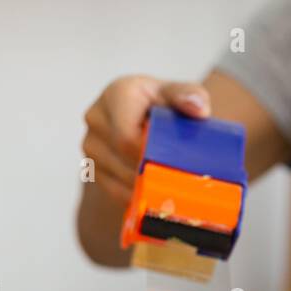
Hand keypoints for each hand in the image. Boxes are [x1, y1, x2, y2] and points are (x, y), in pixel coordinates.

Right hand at [81, 75, 211, 206]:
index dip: (151, 156)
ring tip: (169, 182)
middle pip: (124, 161)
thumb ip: (191, 96)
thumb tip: (199, 110)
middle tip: (179, 179)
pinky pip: (116, 192)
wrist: (147, 118)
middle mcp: (96, 117)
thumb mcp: (182, 95)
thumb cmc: (166, 106)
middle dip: (153, 172)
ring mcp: (90, 145)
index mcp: (117, 94)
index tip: (173, 163)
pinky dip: (138, 196)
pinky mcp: (91, 168)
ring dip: (147, 186)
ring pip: (120, 179)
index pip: (127, 138)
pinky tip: (156, 192)